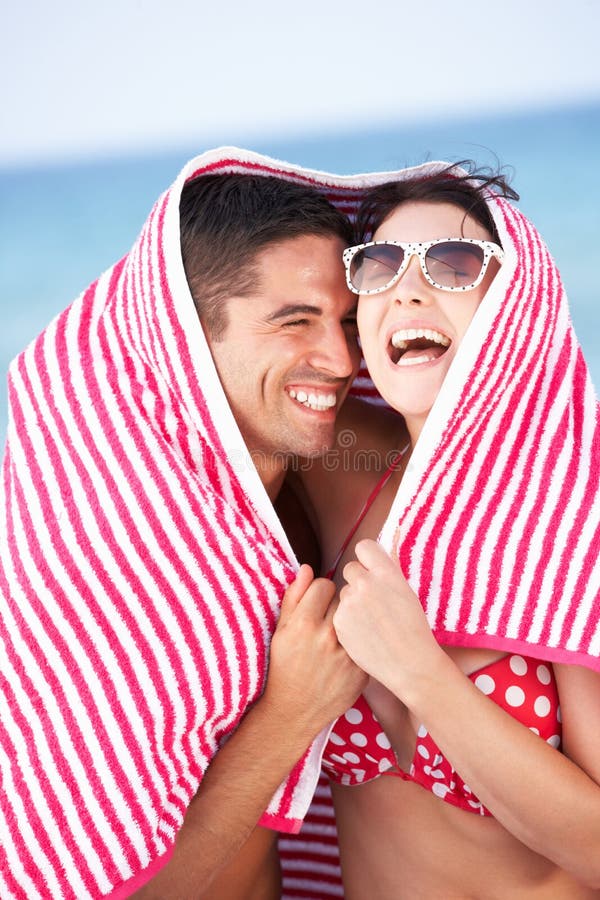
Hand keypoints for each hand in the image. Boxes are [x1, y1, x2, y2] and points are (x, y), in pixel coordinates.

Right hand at [262, 565, 366, 743]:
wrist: (294, 711)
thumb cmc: (283, 668)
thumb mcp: (280, 631)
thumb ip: (294, 597)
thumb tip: (307, 568)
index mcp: (303, 623)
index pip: (324, 585)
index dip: (320, 593)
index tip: (317, 604)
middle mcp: (326, 636)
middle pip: (343, 600)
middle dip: (336, 606)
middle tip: (326, 623)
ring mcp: (346, 655)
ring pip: (357, 619)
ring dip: (349, 623)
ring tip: (336, 638)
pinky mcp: (361, 670)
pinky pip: (365, 642)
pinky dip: (359, 645)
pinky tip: (344, 655)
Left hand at [334, 539, 441, 699]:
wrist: (410, 664)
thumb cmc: (414, 628)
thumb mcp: (406, 591)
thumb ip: (387, 572)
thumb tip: (374, 556)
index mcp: (385, 572)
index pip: (364, 547)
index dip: (367, 558)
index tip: (371, 568)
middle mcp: (365, 583)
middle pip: (350, 569)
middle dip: (358, 581)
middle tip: (372, 600)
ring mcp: (349, 603)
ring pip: (344, 593)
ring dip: (353, 602)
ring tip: (372, 622)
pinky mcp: (339, 622)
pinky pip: (339, 613)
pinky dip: (348, 621)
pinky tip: (364, 633)